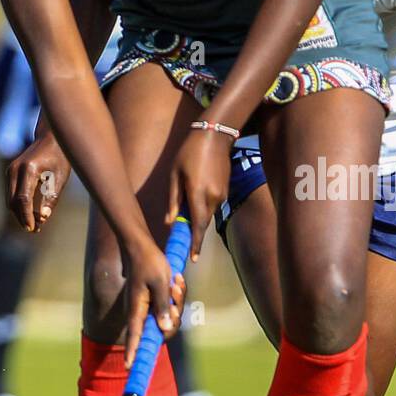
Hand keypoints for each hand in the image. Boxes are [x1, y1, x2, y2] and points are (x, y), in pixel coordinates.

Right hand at [7, 132, 70, 231]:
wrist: (51, 138)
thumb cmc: (60, 157)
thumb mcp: (60, 178)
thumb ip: (52, 198)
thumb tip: (43, 217)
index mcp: (28, 170)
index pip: (23, 199)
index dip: (26, 216)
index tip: (33, 228)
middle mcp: (15, 170)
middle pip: (13, 202)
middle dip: (23, 217)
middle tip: (36, 229)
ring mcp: (10, 171)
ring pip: (11, 200)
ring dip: (20, 213)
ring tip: (36, 224)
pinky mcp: (10, 173)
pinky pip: (12, 194)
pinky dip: (19, 205)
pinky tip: (31, 213)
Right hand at [118, 233, 186, 366]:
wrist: (142, 246)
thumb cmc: (149, 263)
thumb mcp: (160, 283)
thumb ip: (162, 307)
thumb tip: (164, 329)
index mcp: (138, 309)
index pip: (135, 336)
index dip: (133, 352)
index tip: (130, 368)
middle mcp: (141, 311)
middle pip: (162, 328)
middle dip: (175, 314)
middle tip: (176, 291)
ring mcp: (147, 306)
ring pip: (169, 316)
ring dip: (177, 301)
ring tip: (175, 281)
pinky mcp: (153, 301)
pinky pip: (169, 306)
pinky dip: (176, 296)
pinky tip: (177, 280)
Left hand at [167, 127, 231, 260]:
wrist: (215, 136)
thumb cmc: (190, 153)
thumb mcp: (175, 174)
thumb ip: (173, 200)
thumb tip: (170, 222)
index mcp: (198, 194)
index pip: (198, 226)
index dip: (195, 244)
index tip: (193, 258)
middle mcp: (213, 198)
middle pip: (203, 223)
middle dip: (194, 232)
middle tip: (182, 238)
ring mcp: (222, 195)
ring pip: (207, 214)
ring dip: (197, 216)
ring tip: (186, 201)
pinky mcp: (225, 191)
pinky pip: (212, 205)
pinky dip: (203, 206)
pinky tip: (196, 191)